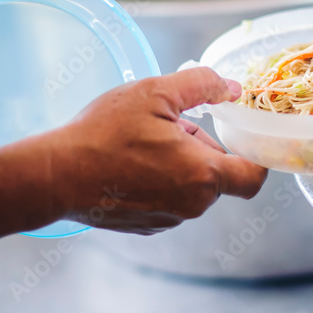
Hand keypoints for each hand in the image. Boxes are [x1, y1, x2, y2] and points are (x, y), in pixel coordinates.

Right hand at [50, 68, 266, 233]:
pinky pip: (168, 200)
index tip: (242, 138)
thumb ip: (202, 86)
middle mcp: (192, 205)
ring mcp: (169, 220)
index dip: (256, 156)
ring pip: (191, 186)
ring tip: (142, 143)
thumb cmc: (105, 133)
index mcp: (203, 175)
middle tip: (166, 126)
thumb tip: (233, 88)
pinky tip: (129, 164)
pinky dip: (159, 181)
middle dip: (200, 149)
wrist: (56, 175)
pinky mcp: (146, 226)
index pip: (253, 177)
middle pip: (217, 174)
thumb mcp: (156, 92)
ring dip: (178, 164)